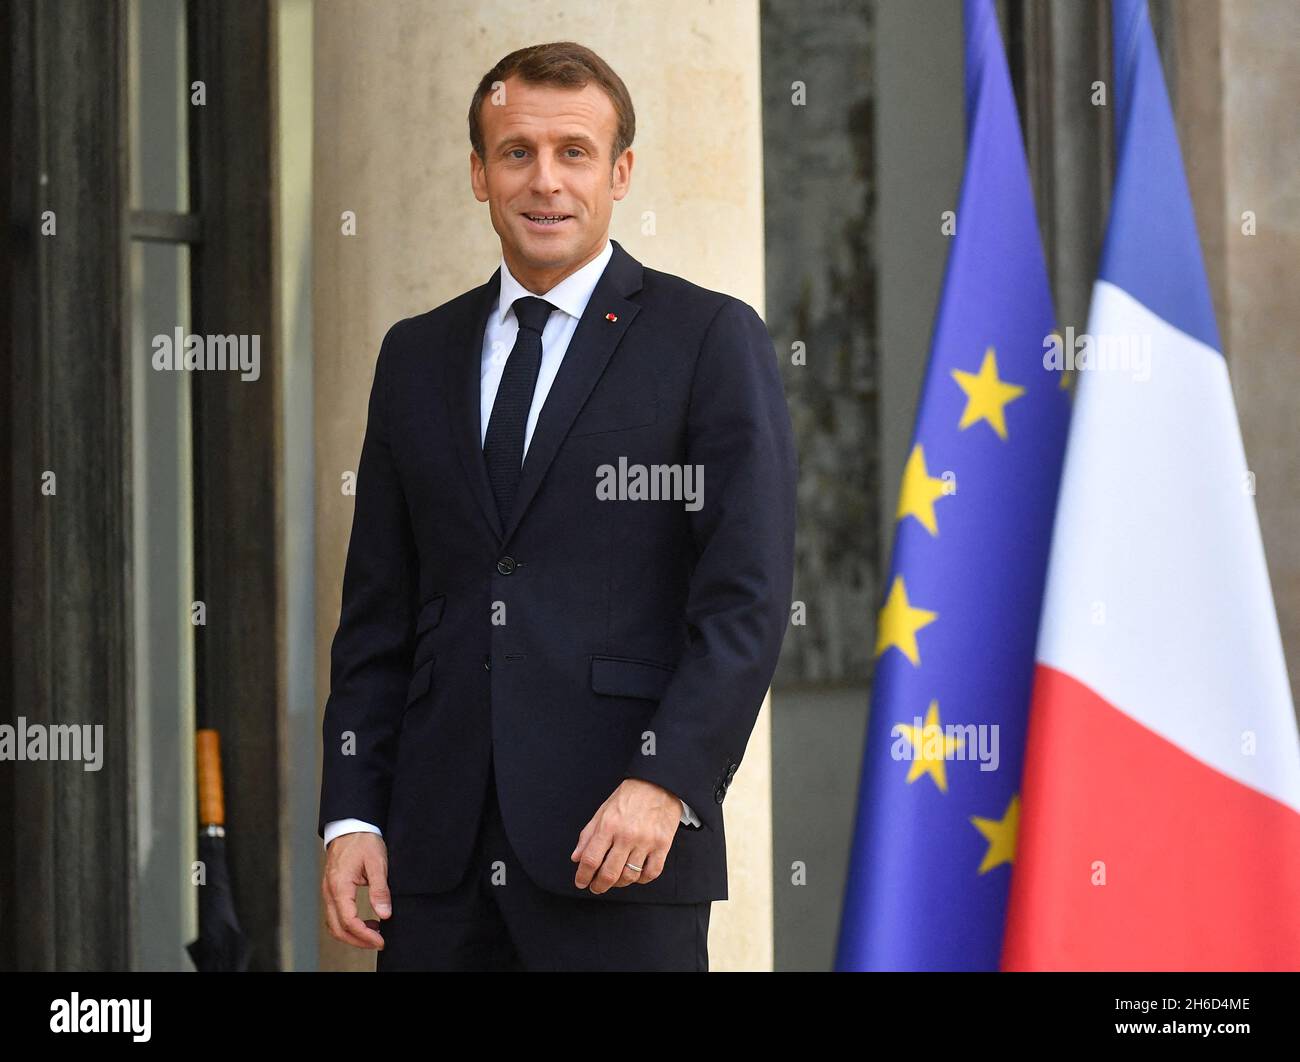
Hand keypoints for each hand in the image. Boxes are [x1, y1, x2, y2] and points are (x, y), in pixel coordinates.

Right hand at [322, 832, 389, 948]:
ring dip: (352, 934)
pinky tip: (365, 922)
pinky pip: (335, 915)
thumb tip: (385, 914)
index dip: (365, 935)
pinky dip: (347, 924)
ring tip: (374, 933)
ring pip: (334, 924)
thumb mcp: (377, 862)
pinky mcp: (331, 890)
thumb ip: (380, 889)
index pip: (349, 921)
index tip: (381, 940)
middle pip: (338, 928)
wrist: (350, 826)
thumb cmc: (363, 841)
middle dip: (358, 941)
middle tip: (378, 942)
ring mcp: (328, 892)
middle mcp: (329, 892)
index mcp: (339, 886)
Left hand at [570, 779, 680, 893]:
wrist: (658, 783)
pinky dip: (641, 879)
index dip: (583, 876)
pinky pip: (651, 873)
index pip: (591, 859)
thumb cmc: (629, 796)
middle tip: (596, 887)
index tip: (581, 882)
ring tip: (615, 880)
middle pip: (609, 873)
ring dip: (619, 884)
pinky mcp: (663, 845)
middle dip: (599, 886)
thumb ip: (588, 835)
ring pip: (629, 876)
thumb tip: (576, 858)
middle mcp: (626, 835)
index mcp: (608, 825)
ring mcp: (646, 841)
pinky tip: (636, 875)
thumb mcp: (602, 811)